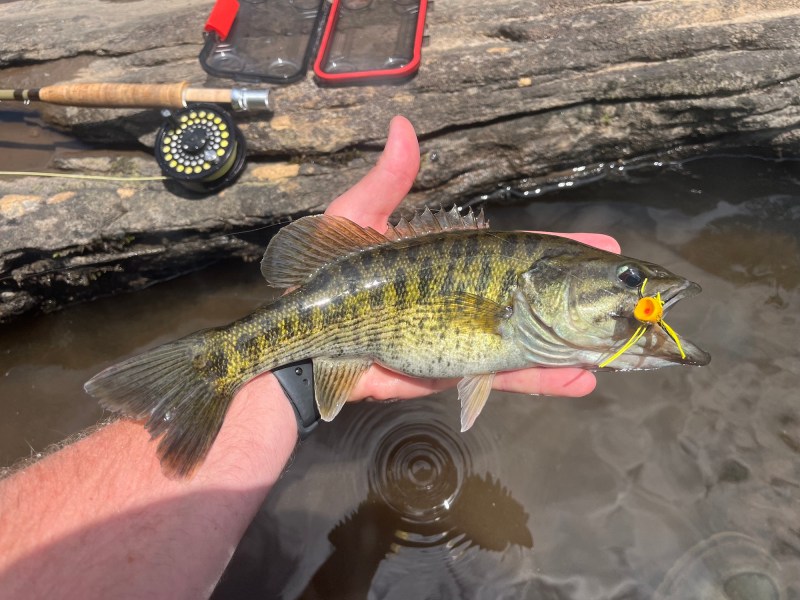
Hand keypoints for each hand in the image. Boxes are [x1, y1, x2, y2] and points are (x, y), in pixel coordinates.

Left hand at [325, 116, 620, 401]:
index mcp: (458, 261)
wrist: (311, 342)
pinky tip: (582, 382)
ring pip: (536, 345)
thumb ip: (387, 182)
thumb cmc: (332, 278)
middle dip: (588, 302)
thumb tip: (400, 124)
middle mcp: (472, 299)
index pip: (522, 255)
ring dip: (579, 349)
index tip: (604, 246)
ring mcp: (468, 337)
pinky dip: (543, 382)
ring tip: (620, 351)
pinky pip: (508, 377)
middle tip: (635, 297)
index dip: (564, 254)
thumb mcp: (357, 222)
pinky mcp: (458, 370)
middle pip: (542, 301)